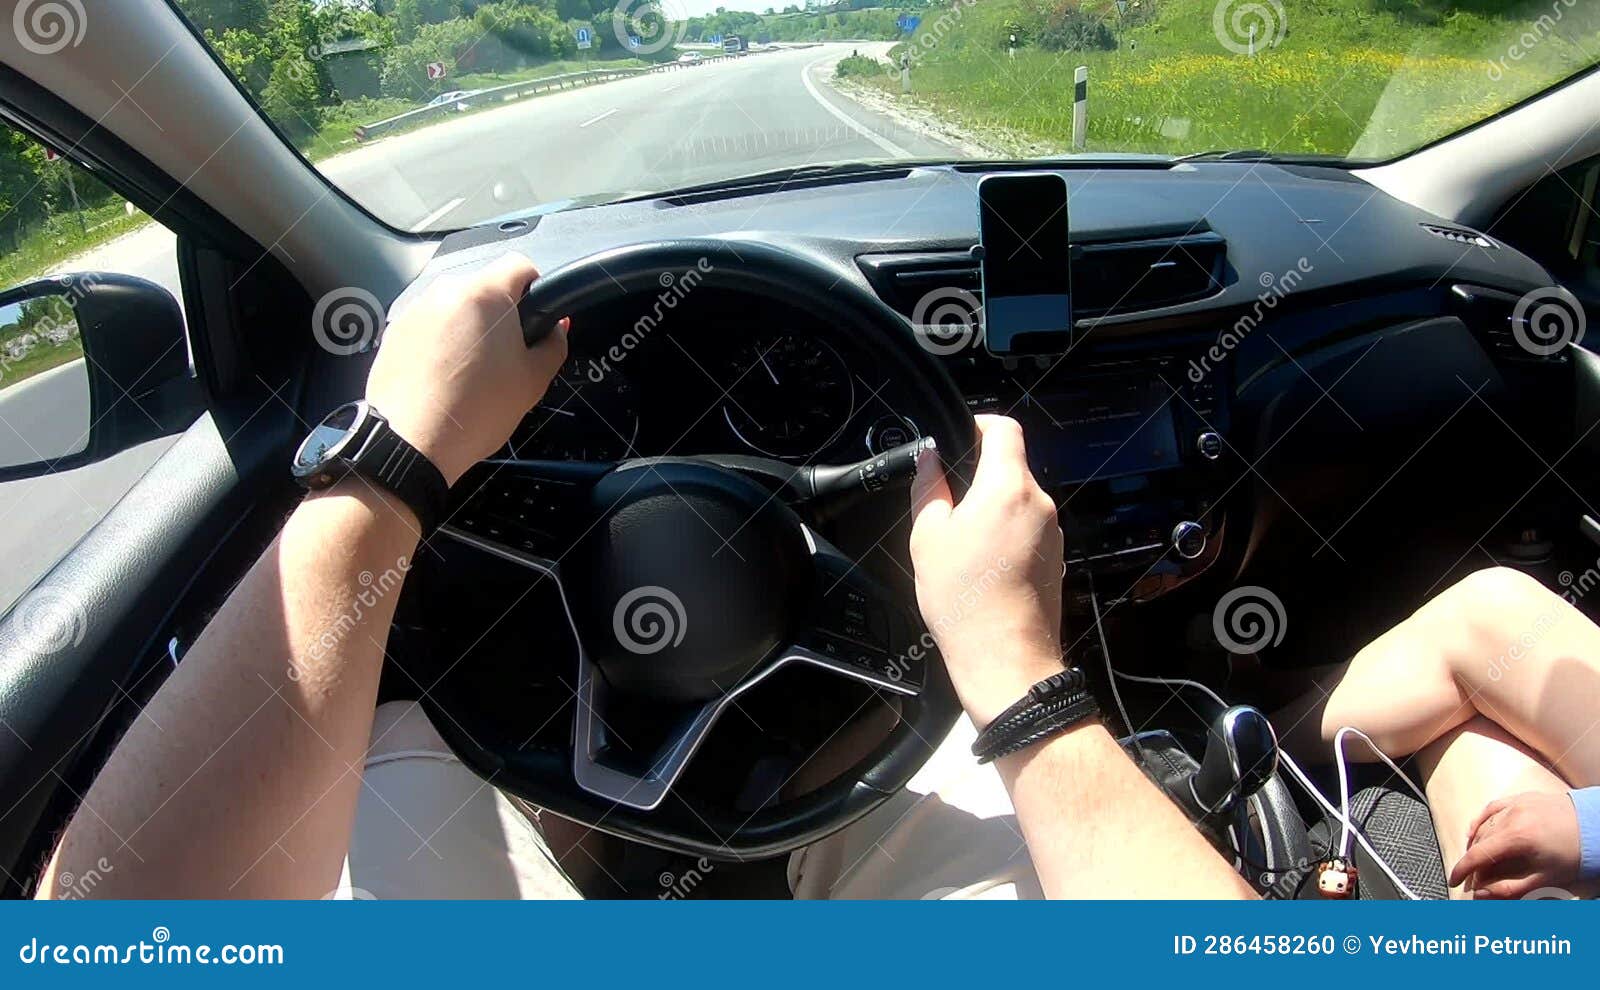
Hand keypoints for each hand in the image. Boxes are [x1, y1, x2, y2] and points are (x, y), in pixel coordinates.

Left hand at [365, 253, 568, 486]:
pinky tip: (443, 377)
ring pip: (455, 306)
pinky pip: (429, 325)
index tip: (535, 318)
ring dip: (468, 327)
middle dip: (500, 314)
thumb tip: (556, 327)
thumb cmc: (477, 410)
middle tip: (506, 355)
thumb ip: (553, 344)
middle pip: (485, 287)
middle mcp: (446, 290)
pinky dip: (440, 342)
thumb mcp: (533, 381)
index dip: (535, 288)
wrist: (412, 442)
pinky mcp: (394, 330)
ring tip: (471, 371)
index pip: (520, 264)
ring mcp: (415, 308)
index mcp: (486, 294)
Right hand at [909, 415, 1064, 726]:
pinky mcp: (1056, 558)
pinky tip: (983, 566)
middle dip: (980, 477)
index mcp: (1008, 487)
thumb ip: (929, 487)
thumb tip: (930, 458)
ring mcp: (1053, 532)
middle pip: (1012, 467)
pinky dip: (1007, 535)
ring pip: (1019, 501)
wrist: (1005, 658)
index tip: (960, 437)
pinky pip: (1029, 530)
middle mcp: (1039, 503)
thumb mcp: (928, 537)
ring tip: (963, 544)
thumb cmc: (963, 600)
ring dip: (993, 510)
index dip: (980, 425)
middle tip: (948, 504)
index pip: (1005, 429)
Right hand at [1449, 791, 1583, 898]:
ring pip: (1482, 825)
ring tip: (1477, 860)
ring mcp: (1513, 804)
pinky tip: (1475, 831)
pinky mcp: (1519, 798)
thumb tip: (1481, 894)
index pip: (1478, 856)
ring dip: (1475, 844)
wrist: (1594, 827)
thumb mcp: (1544, 878)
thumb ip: (1509, 888)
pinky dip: (1480, 821)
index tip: (1454, 881)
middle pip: (1479, 842)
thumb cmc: (1572, 854)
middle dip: (1473, 862)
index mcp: (1516, 837)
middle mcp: (1510, 817)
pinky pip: (1490, 808)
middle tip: (1474, 879)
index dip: (1462, 870)